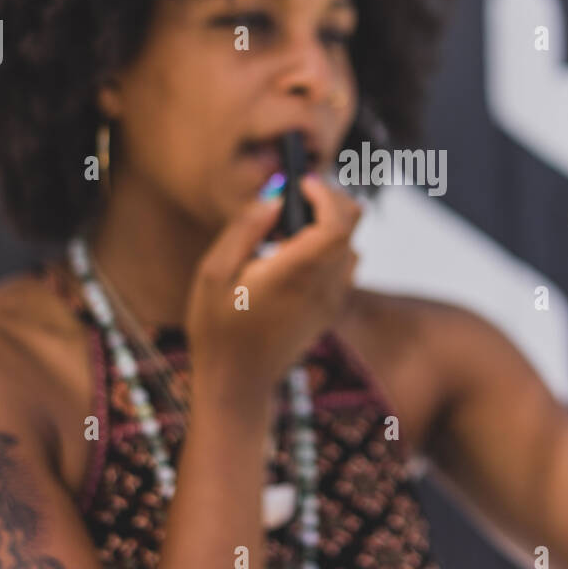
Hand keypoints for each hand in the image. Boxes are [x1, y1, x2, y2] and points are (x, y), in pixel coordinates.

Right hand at [185, 175, 362, 401]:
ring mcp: (332, 300)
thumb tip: (276, 198)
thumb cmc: (217, 328)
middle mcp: (323, 286)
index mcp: (295, 273)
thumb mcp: (214, 272)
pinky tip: (297, 256)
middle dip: (330, 200)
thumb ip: (246, 229)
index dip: (325, 195)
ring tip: (289, 230)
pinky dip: (331, 248)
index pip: (338, 223)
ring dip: (330, 224)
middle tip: (296, 197)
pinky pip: (346, 266)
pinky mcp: (331, 311)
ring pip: (352, 244)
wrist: (237, 383)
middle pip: (353, 225)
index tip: (301, 185)